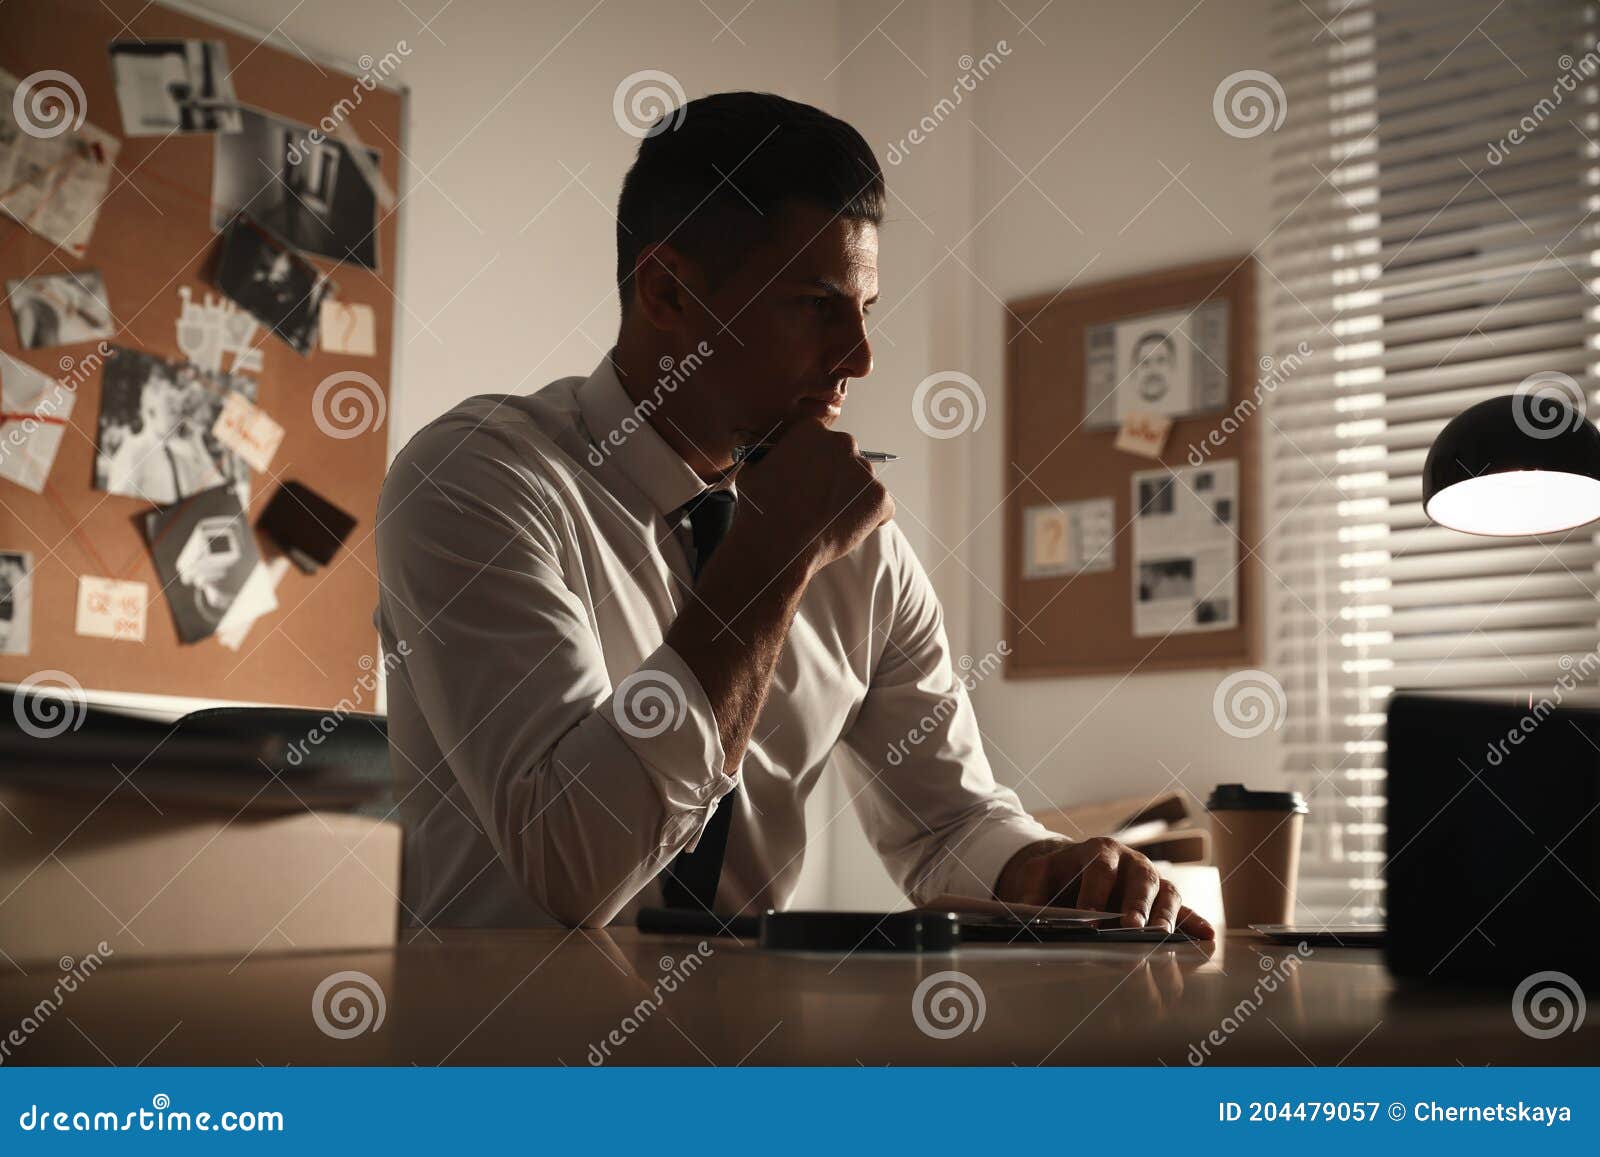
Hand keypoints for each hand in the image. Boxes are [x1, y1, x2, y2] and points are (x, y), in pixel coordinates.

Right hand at [730, 418, 893, 576]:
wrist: (777, 543)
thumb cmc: (761, 510)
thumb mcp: (755, 469)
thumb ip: (774, 457)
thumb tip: (775, 460)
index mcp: (812, 431)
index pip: (824, 444)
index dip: (817, 466)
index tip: (810, 483)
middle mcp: (842, 443)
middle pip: (847, 460)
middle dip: (838, 480)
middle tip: (820, 504)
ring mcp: (863, 471)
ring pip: (864, 485)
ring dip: (852, 500)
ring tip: (828, 521)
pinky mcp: (879, 498)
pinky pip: (881, 508)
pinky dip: (869, 521)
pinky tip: (844, 530)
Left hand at [994, 836, 1215, 938]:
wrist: (1074, 869)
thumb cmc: (1056, 874)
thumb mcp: (1036, 875)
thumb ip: (1031, 894)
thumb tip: (1028, 918)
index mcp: (1099, 850)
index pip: (1100, 868)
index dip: (1095, 890)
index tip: (1088, 914)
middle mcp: (1131, 862)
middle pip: (1140, 878)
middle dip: (1136, 903)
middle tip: (1131, 927)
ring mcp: (1151, 880)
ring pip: (1166, 893)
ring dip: (1166, 915)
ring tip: (1161, 937)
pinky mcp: (1162, 900)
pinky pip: (1182, 910)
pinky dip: (1194, 922)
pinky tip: (1205, 936)